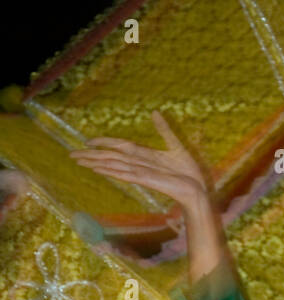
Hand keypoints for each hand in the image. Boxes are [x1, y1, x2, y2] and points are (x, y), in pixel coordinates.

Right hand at [69, 111, 207, 209]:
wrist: (196, 188)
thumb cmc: (187, 171)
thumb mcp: (175, 145)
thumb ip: (163, 130)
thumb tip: (155, 112)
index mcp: (143, 154)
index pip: (118, 146)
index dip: (103, 143)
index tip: (87, 142)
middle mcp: (138, 163)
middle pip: (109, 157)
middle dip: (91, 155)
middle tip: (71, 155)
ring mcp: (139, 172)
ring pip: (112, 165)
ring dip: (95, 162)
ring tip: (78, 161)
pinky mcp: (144, 180)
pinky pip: (123, 173)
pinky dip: (110, 171)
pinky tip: (97, 169)